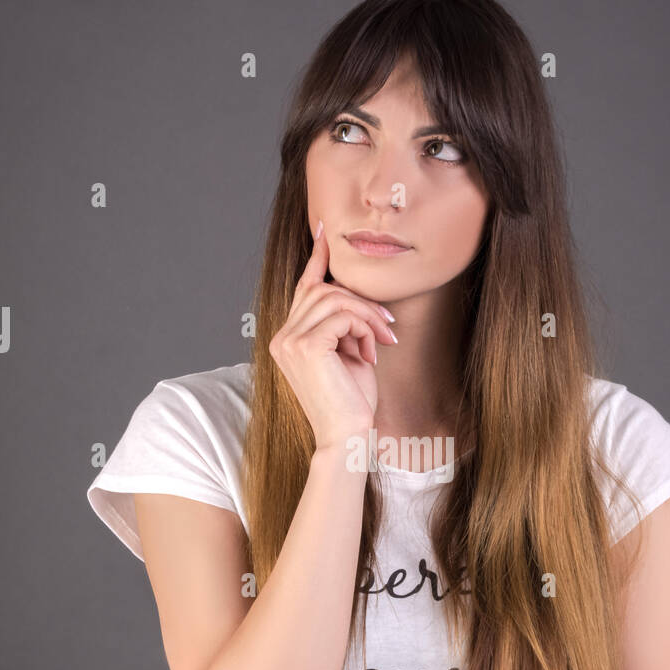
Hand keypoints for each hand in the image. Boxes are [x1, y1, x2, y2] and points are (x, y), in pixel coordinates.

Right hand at [268, 220, 397, 451]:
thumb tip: (355, 296)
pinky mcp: (306, 346)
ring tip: (384, 341)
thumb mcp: (348, 353)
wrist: (347, 436)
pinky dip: (365, 328)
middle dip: (361, 302)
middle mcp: (281, 337)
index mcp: (287, 338)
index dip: (315, 258)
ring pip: (335, 298)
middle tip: (388, 326)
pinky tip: (372, 352)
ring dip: (367, 316)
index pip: (302, 289)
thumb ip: (344, 324)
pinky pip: (343, 316)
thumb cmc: (351, 402)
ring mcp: (289, 340)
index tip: (325, 232)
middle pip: (324, 289)